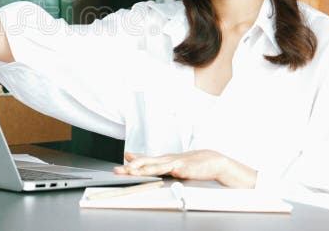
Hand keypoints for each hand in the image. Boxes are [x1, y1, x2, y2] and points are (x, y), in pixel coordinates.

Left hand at [114, 150, 255, 187]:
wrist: (211, 161)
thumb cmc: (188, 162)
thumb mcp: (166, 161)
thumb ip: (148, 161)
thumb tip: (129, 156)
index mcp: (162, 160)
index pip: (142, 162)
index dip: (130, 166)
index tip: (117, 169)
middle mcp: (167, 160)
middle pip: (148, 164)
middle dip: (134, 167)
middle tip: (123, 170)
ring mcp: (178, 164)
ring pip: (162, 167)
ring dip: (150, 168)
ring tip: (140, 170)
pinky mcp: (190, 169)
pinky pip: (184, 170)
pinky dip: (179, 170)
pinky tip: (176, 172)